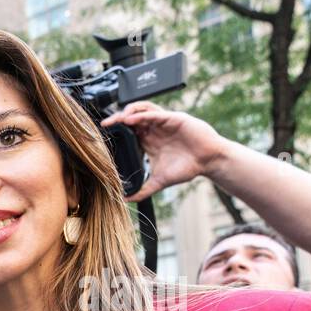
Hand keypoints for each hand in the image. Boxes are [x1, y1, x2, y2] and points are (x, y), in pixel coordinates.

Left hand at [101, 101, 230, 201]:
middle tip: (104, 126)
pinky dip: (142, 115)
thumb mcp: (159, 181)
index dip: (115, 131)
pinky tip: (131, 120)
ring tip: (116, 119)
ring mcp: (163, 123)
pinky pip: (155, 114)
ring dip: (128, 112)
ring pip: (142, 110)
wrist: (208, 162)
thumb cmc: (187, 168)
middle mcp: (154, 129)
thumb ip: (142, 190)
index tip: (101, 137)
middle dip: (117, 119)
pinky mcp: (174, 118)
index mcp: (148, 141)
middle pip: (131, 117)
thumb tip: (125, 200)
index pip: (127, 131)